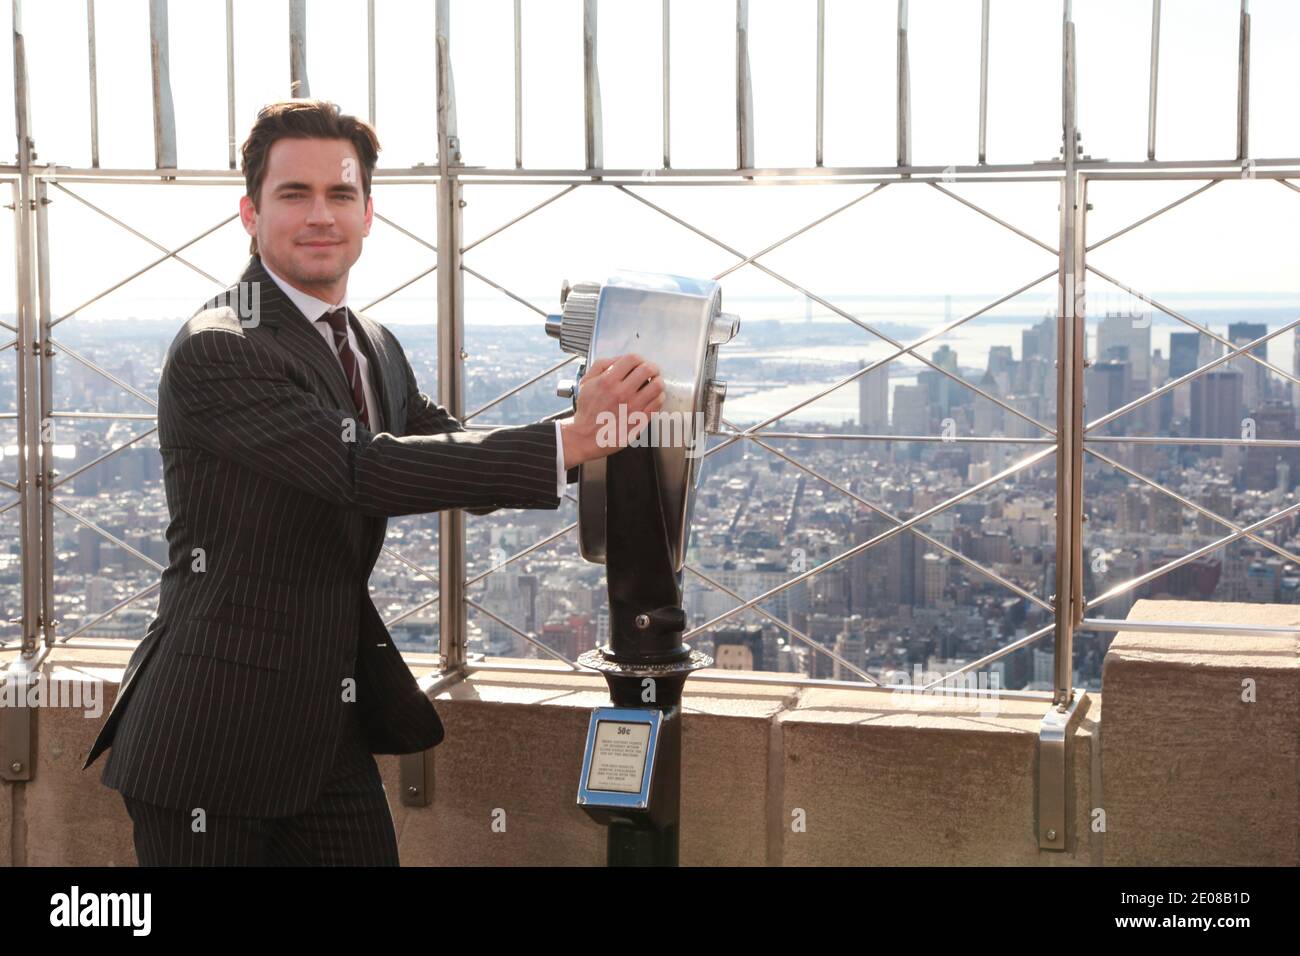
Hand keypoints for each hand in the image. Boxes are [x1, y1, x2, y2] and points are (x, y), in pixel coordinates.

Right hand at [560, 354, 665, 468]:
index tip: (639, 363)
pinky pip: (657, 404)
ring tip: (654, 384)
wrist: (586, 436)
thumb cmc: (587, 410)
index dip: (639, 358)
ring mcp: (632, 407)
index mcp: (608, 381)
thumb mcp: (586, 382)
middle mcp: (621, 393)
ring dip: (658, 382)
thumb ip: (601, 366)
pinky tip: (654, 398)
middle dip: (652, 367)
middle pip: (648, 369)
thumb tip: (619, 359)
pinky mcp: (639, 420)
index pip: (632, 359)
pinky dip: (659, 397)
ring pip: (657, 386)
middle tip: (651, 371)